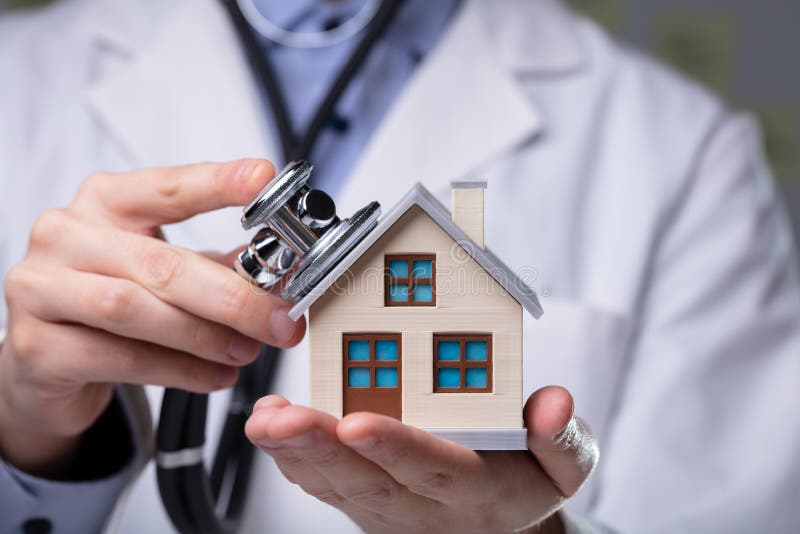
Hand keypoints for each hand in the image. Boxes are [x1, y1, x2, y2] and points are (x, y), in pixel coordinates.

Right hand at [0, 160, 305, 475]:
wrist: (47, 359)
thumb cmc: (112, 300)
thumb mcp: (166, 269)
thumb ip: (217, 264)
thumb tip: (282, 267)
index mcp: (104, 202)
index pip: (168, 187)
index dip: (218, 183)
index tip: (264, 179)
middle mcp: (65, 234)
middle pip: (161, 264)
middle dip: (233, 297)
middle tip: (282, 320)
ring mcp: (40, 288)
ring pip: (135, 310)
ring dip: (205, 336)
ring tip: (248, 351)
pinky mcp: (35, 346)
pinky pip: (121, 359)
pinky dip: (180, 371)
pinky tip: (216, 377)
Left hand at [245, 386, 597, 532]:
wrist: (494, 524)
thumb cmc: (525, 480)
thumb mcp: (564, 465)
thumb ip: (561, 439)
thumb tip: (554, 404)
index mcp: (476, 489)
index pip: (435, 468)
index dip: (398, 447)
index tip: (359, 422)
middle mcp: (423, 503)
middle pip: (369, 481)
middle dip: (323, 449)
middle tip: (284, 420)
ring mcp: (386, 506)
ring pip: (335, 485)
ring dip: (294, 452)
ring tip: (264, 419)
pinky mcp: (362, 498)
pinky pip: (321, 484)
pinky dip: (290, 457)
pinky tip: (268, 424)